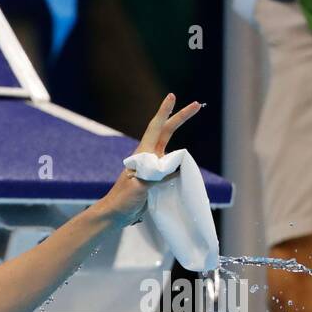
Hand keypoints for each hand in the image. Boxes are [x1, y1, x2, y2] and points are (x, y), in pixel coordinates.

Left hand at [98, 93, 201, 227]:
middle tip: (196, 105)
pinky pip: (171, 167)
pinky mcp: (155, 179)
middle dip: (181, 118)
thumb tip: (169, 165)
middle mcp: (148, 158)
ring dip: (183, 142)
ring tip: (192, 142)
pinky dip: (181, 164)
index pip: (155, 128)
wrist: (115, 215)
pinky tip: (187, 166)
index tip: (172, 96)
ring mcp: (152, 168)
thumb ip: (153, 174)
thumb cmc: (122, 199)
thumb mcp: (138, 186)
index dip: (164, 112)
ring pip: (171, 150)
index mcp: (142, 155)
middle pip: (167, 132)